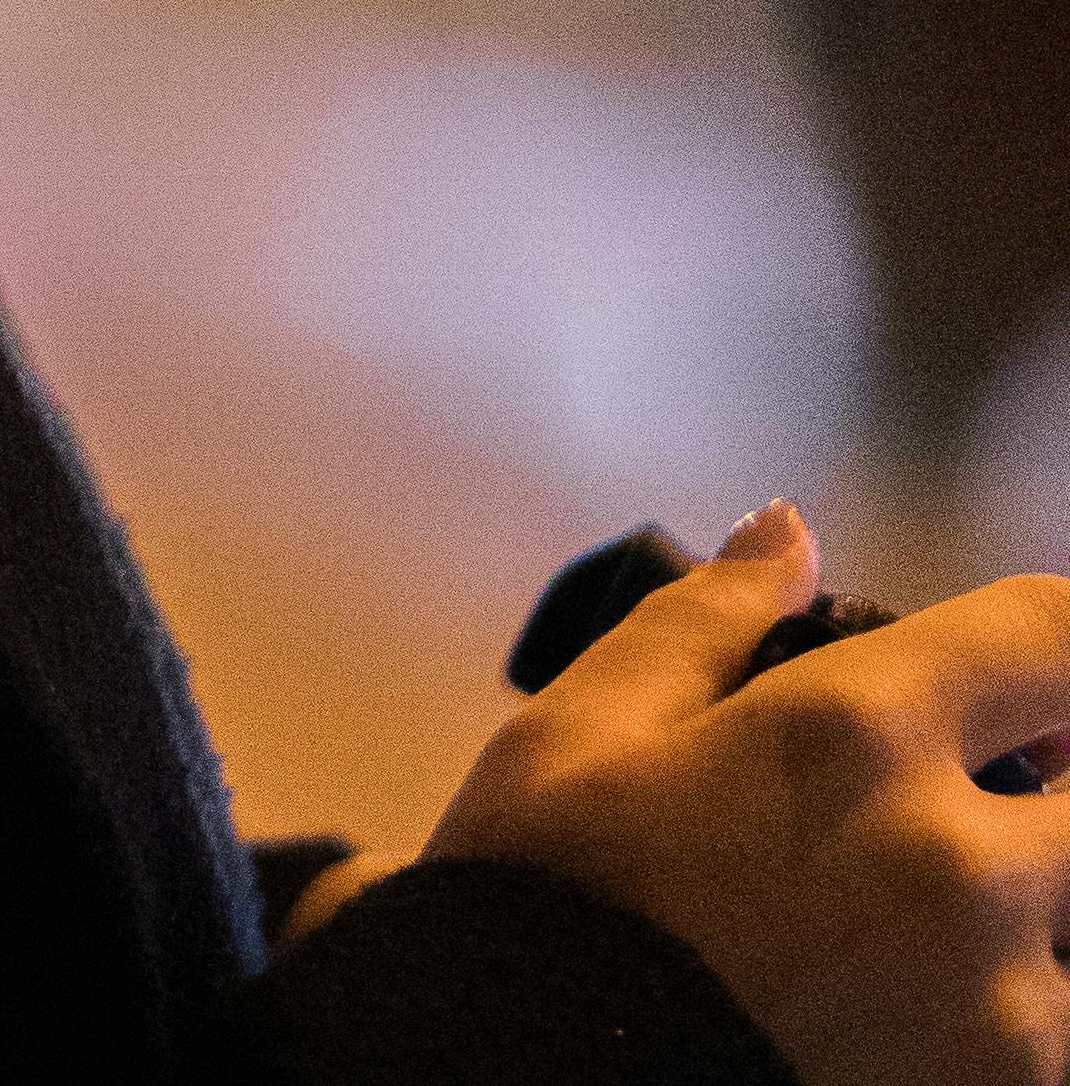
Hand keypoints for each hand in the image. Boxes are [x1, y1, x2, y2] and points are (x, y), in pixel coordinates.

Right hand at [425, 500, 1069, 1085]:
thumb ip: (704, 621)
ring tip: (929, 920)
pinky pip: (1051, 1033)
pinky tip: (907, 1003)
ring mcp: (996, 1009)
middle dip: (1057, 782)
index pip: (1050, 638)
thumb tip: (785, 533)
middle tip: (992, 789)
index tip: (1033, 670)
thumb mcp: (582, 731)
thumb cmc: (548, 915)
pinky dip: (1008, 1012)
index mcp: (855, 738)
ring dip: (1033, 913)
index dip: (1056, 638)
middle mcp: (954, 866)